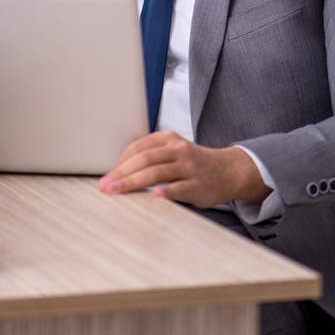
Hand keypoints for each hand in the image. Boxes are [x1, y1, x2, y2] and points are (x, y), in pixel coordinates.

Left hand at [98, 131, 269, 209]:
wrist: (228, 171)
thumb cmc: (194, 164)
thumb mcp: (174, 151)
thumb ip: (152, 156)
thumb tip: (119, 171)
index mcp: (169, 139)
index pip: (139, 147)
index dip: (121, 162)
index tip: (108, 176)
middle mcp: (178, 150)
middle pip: (144, 159)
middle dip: (121, 173)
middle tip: (105, 186)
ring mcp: (188, 167)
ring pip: (157, 172)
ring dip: (133, 182)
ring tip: (117, 191)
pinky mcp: (197, 184)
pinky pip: (179, 187)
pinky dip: (166, 191)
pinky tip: (154, 195)